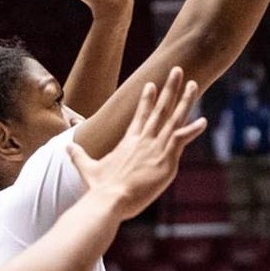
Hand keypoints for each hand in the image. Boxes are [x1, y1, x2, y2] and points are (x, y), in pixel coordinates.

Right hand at [66, 67, 206, 218]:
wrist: (109, 200)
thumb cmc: (99, 188)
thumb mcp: (87, 168)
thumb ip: (78, 156)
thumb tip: (65, 148)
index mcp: (129, 141)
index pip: (140, 115)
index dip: (147, 99)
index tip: (151, 84)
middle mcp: (144, 139)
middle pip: (160, 108)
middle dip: (170, 88)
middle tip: (178, 70)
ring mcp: (155, 147)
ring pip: (174, 118)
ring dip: (185, 100)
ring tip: (194, 84)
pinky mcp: (165, 159)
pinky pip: (181, 139)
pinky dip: (192, 130)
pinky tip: (203, 121)